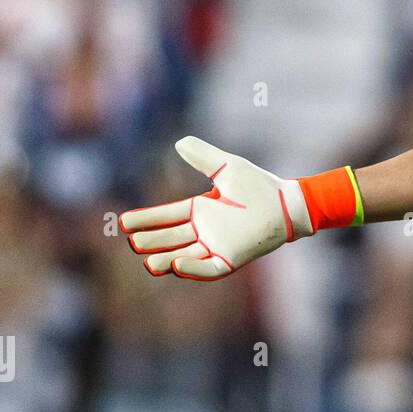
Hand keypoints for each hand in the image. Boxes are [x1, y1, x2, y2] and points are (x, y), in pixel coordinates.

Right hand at [118, 136, 313, 280]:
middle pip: (171, 238)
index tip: (125, 222)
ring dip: (166, 260)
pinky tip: (177, 264)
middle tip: (133, 242)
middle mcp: (206, 230)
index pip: (167, 216)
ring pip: (185, 256)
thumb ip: (204, 157)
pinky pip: (209, 268)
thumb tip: (179, 143)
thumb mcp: (227, 167)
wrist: (287, 203)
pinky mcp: (232, 257)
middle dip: (153, 241)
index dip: (147, 219)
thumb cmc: (260, 185)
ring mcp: (218, 246)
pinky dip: (193, 269)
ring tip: (148, 262)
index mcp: (201, 210)